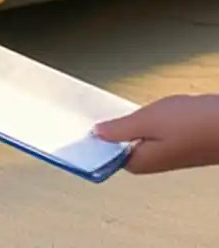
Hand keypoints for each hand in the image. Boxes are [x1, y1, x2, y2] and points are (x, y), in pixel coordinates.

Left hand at [95, 95, 218, 174]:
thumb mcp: (149, 121)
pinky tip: (140, 110)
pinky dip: (142, 120)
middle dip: (105, 128)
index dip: (90, 139)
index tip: (74, 124)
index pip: (104, 155)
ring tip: (107, 107)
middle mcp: (150, 162)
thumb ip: (120, 129)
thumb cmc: (196, 123)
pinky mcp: (176, 142)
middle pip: (117, 145)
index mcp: (139, 163)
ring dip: (124, 122)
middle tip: (87, 110)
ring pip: (133, 136)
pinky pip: (149, 131)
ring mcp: (164, 152)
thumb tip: (96, 134)